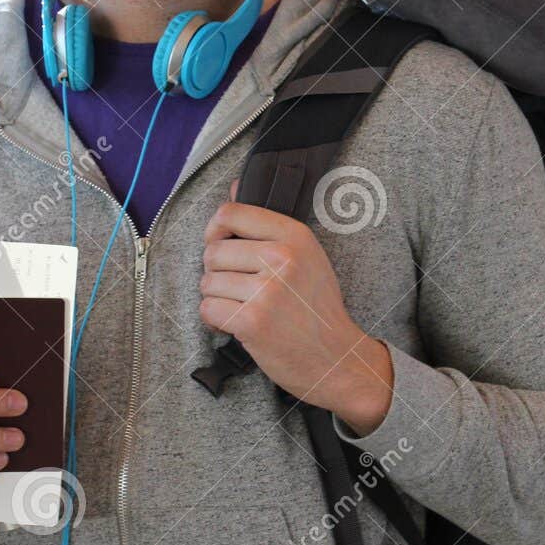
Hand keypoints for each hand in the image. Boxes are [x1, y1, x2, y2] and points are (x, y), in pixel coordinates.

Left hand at [201, 184, 392, 434]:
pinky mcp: (252, 321)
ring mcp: (267, 290)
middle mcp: (282, 257)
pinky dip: (216, 320)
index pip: (230, 213)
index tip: (221, 244)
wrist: (336, 357)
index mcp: (295, 235)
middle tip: (241, 288)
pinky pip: (208, 309)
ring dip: (217, 298)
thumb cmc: (317, 306)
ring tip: (242, 306)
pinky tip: (237, 324)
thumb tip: (234, 188)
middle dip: (218, 272)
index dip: (215, 230)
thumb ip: (267, 224)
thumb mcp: (305, 255)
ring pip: (207, 282)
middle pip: (213, 251)